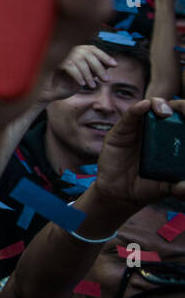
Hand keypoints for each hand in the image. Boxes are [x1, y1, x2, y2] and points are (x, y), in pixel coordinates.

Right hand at [36, 43, 118, 104]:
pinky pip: (70, 67)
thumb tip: (112, 64)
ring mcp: (61, 55)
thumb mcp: (87, 74)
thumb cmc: (70, 81)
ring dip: (88, 75)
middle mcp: (69, 50)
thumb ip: (97, 68)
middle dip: (99, 68)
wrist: (52, 91)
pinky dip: (78, 76)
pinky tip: (82, 84)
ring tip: (93, 86)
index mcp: (77, 50)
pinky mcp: (55, 63)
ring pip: (79, 61)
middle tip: (106, 80)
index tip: (114, 65)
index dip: (104, 56)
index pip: (93, 49)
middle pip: (88, 55)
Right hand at [92, 97, 184, 213]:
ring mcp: (141, 128)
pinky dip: (137, 108)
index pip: (184, 122)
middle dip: (181, 107)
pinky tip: (144, 107)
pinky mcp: (123, 129)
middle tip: (184, 112)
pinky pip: (131, 115)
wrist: (120, 193)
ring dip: (161, 104)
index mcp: (175, 141)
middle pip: (172, 110)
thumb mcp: (168, 188)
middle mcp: (159, 131)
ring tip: (165, 113)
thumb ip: (180, 188)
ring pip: (152, 106)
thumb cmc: (147, 186)